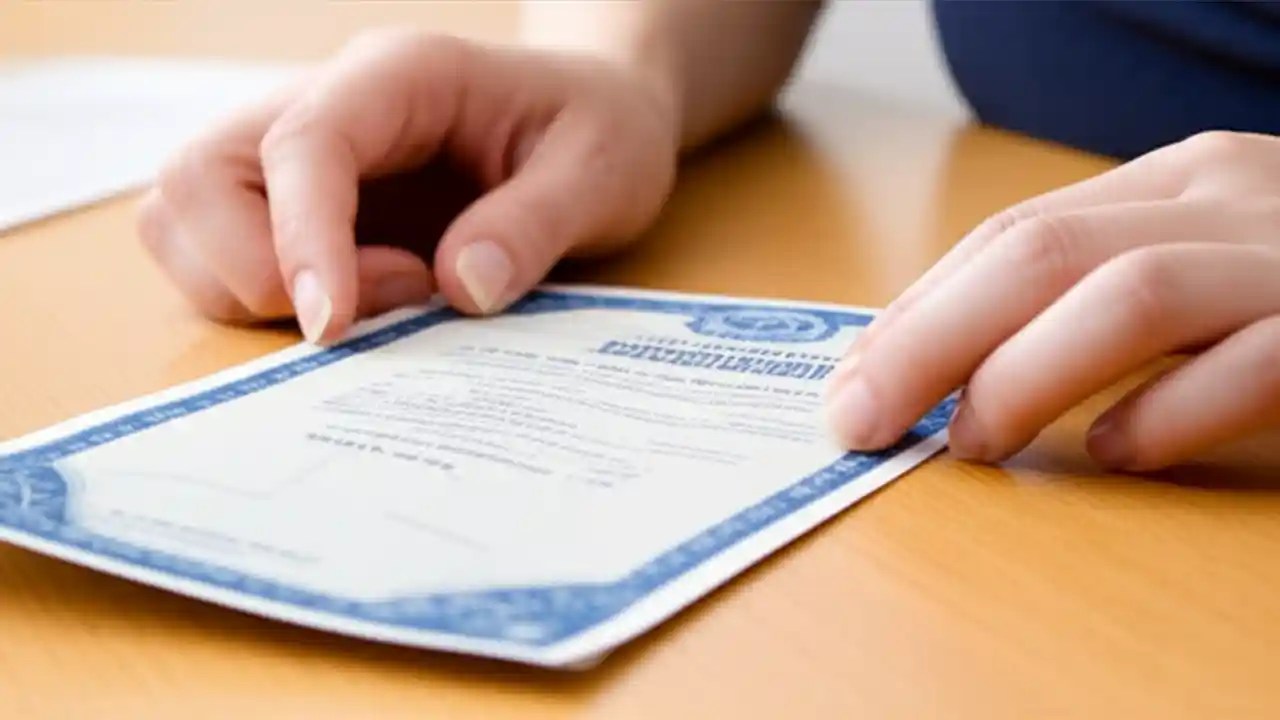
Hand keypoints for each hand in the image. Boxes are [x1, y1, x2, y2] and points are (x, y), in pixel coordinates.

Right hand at [138, 29, 677, 342]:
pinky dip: (265, 298)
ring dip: (253, 288)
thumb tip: (459, 288)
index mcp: (399, 75)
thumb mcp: (602, 171)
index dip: (300, 238)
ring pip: (188, 217)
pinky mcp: (298, 204)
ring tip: (389, 299)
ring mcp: (302, 156)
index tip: (333, 326)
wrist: (594, 120)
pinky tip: (367, 302)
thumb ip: (535, 224)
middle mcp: (329, 103)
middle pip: (200, 177)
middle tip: (391, 301)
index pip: (302, 143)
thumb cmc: (599, 130)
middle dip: (259, 270)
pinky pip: (221, 252)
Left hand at [825, 131, 1279, 471]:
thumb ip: (1090, 293)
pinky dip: (1171, 414)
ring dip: (1023, 380)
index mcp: (1175, 183)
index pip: (1008, 236)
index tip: (851, 381)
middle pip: (1036, 257)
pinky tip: (1119, 455)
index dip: (916, 312)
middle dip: (924, 344)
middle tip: (856, 422)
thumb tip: (941, 364)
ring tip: (970, 445)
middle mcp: (1227, 200)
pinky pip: (1254, 364)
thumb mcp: (1197, 262)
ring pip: (1128, 297)